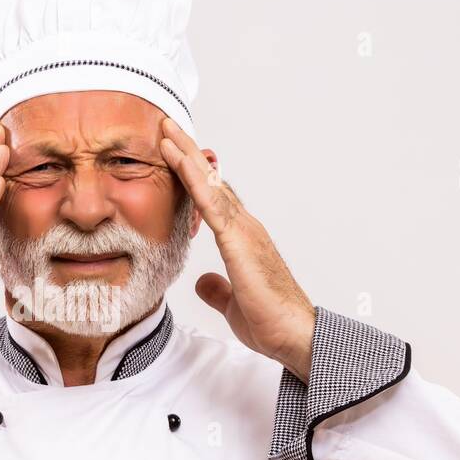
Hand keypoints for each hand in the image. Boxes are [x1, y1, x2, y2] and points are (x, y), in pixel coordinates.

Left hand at [158, 117, 316, 381]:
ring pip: (210, 183)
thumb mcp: (233, 302)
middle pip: (211, 181)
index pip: (213, 199)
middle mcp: (245, 227)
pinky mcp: (239, 240)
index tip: (174, 153)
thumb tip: (203, 281)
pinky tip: (178, 161)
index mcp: (242, 239)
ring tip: (165, 131)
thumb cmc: (270, 321)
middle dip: (187, 152)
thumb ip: (218, 288)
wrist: (294, 334)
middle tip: (166, 125)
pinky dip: (193, 179)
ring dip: (186, 156)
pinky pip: (211, 202)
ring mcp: (244, 230)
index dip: (193, 175)